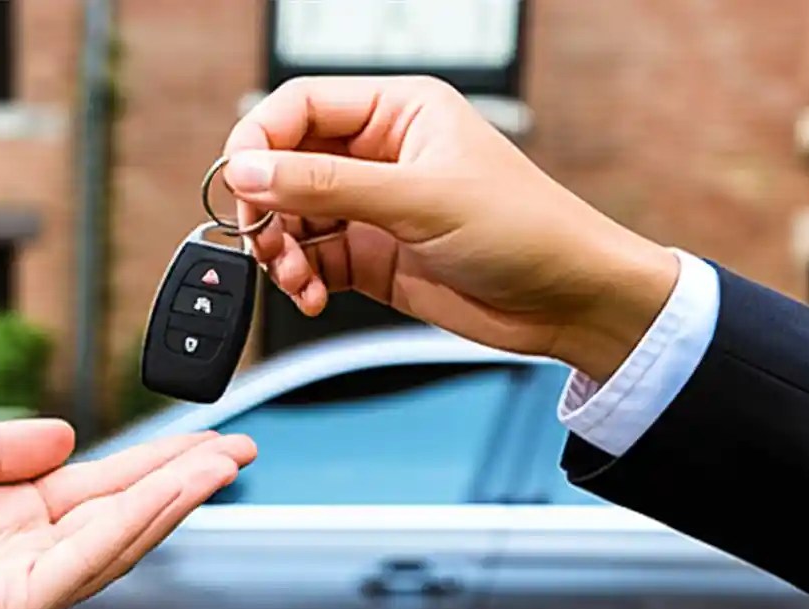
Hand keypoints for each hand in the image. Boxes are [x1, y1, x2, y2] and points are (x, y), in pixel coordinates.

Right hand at [222, 75, 679, 380]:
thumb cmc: (525, 229)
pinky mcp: (373, 257)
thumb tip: (250, 170)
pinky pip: (312, 260)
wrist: (569, 302)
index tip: (239, 182)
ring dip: (281, 250)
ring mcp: (374, 208)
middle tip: (265, 239)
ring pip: (292, 218)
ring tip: (296, 276)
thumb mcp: (422, 199)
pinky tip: (313, 295)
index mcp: (398, 111)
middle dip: (267, 205)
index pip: (300, 106)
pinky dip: (301, 279)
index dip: (260, 140)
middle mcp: (379, 155)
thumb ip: (328, 185)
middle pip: (286, 165)